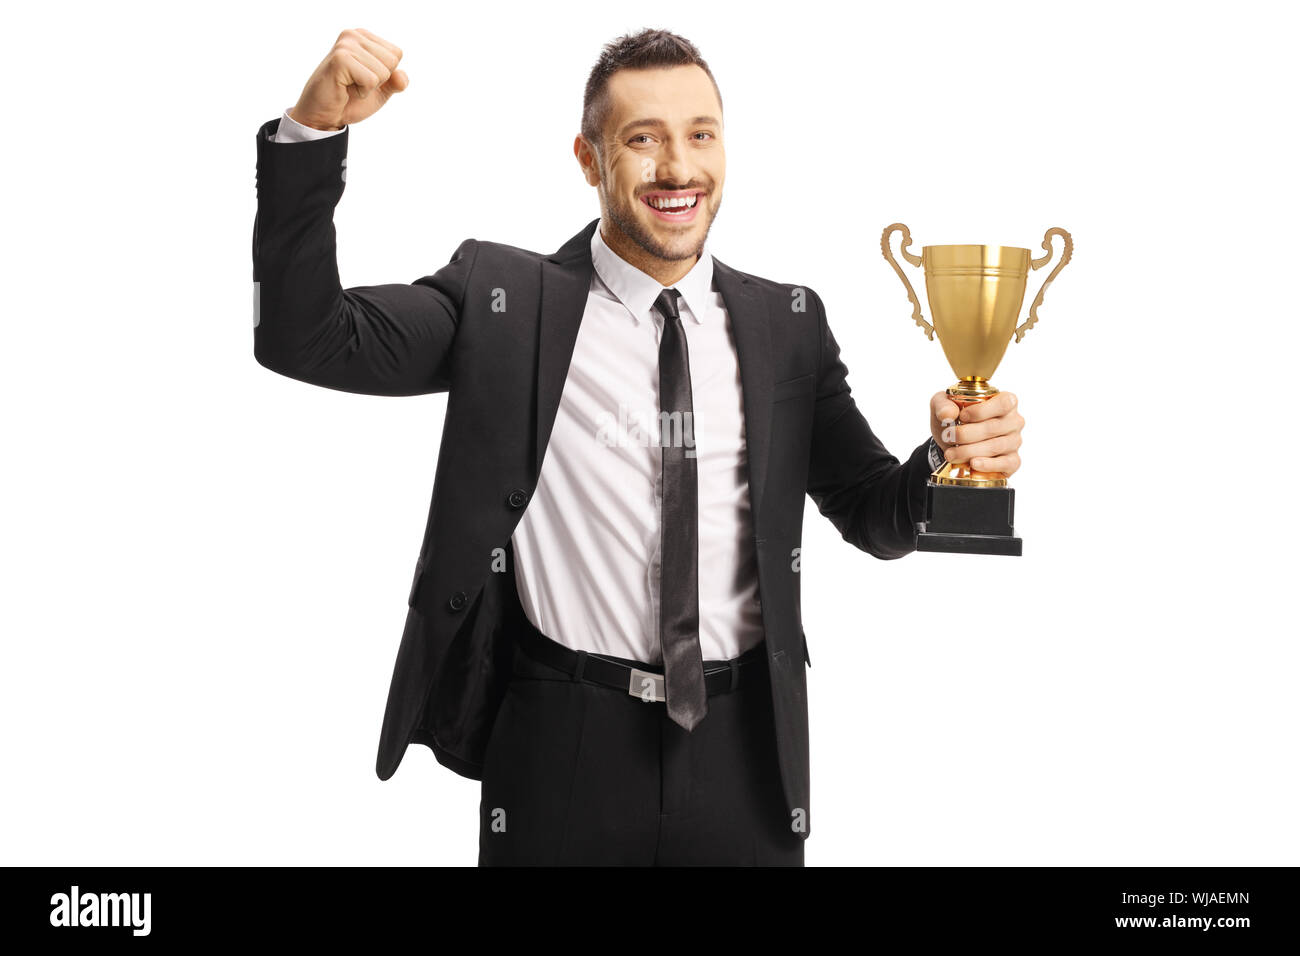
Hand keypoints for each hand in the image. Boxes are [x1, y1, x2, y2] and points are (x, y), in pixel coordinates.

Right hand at [288, 28, 408, 130]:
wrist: (324, 115)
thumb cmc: (350, 101)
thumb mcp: (380, 91)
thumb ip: (396, 82)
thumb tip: (402, 77)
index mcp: (364, 37)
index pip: (397, 54)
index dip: (385, 75)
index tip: (363, 78)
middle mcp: (353, 35)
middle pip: (392, 61)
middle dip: (378, 81)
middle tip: (355, 83)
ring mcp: (345, 45)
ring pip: (383, 72)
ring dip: (368, 87)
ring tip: (348, 86)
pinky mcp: (340, 59)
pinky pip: (371, 80)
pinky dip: (361, 92)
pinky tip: (344, 88)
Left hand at [929, 390, 1024, 476]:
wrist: (952, 442)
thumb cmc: (954, 418)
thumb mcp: (943, 405)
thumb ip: (942, 404)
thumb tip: (948, 414)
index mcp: (1006, 401)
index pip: (1003, 403)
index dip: (981, 411)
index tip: (961, 417)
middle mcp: (1014, 421)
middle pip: (994, 427)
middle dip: (966, 434)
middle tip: (948, 437)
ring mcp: (1015, 442)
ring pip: (996, 446)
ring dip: (969, 451)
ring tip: (950, 454)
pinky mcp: (1012, 461)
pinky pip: (1006, 464)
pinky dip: (988, 465)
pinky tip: (973, 464)